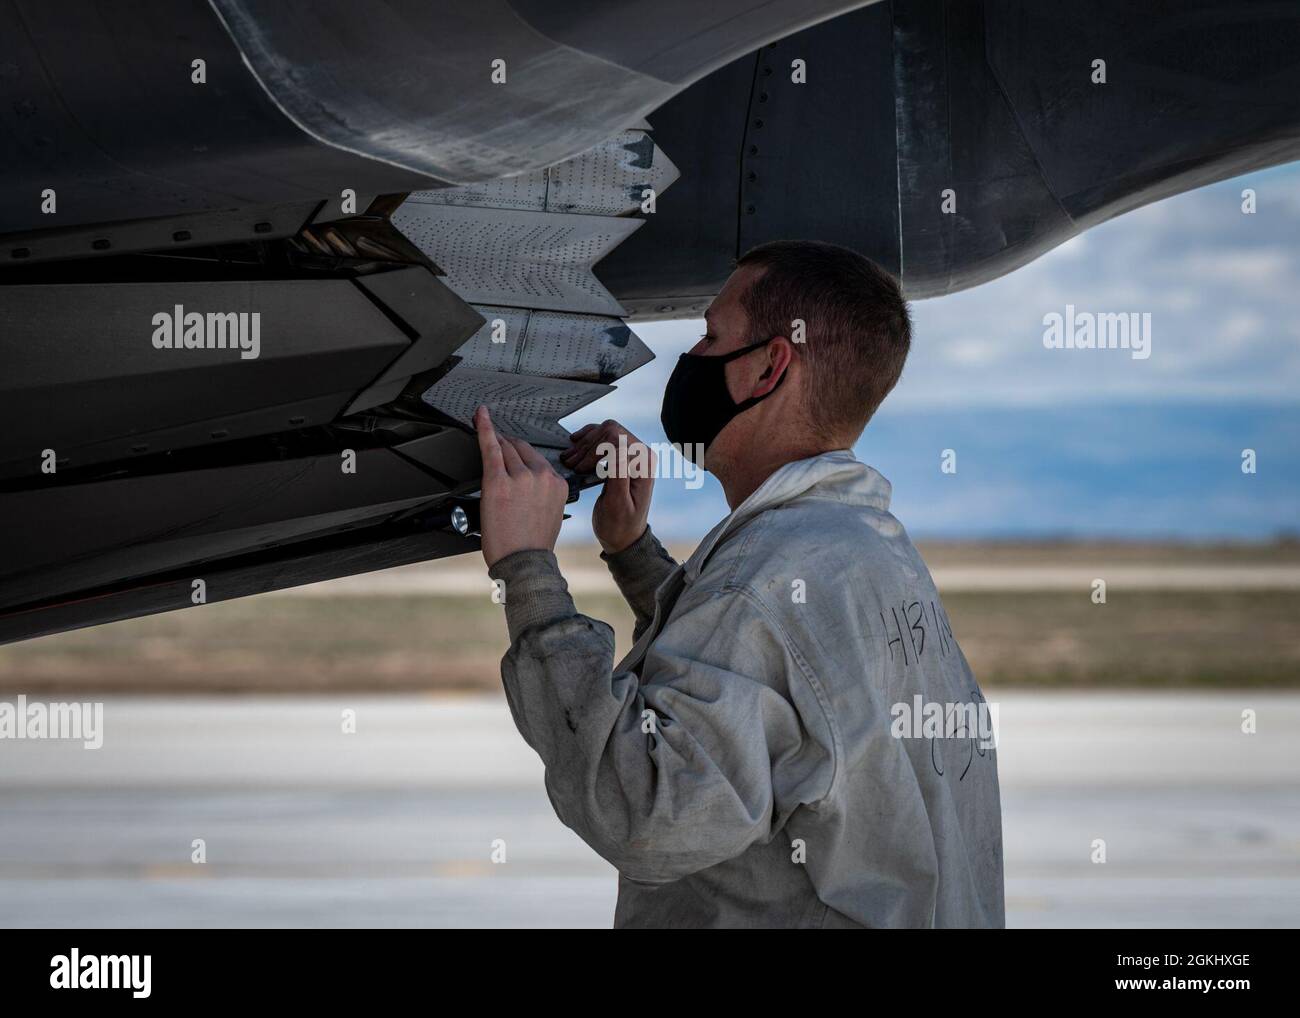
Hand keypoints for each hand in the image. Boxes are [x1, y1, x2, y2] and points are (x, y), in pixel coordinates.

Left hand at [474, 406, 568, 567]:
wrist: (524, 563)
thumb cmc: (532, 545)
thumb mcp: (550, 514)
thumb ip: (542, 493)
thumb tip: (527, 482)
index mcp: (558, 484)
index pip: (538, 459)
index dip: (522, 454)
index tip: (514, 448)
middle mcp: (542, 476)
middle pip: (521, 449)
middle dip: (508, 447)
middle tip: (498, 447)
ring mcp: (521, 477)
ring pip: (506, 448)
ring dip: (497, 441)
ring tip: (488, 434)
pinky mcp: (499, 481)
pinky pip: (490, 448)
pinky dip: (485, 428)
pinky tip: (480, 417)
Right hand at [561, 419, 654, 554]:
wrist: (623, 536)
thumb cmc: (621, 525)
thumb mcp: (617, 505)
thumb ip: (618, 477)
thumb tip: (615, 452)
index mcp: (643, 465)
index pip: (617, 440)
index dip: (594, 450)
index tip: (580, 468)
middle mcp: (641, 455)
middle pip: (611, 431)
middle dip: (588, 445)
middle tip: (571, 463)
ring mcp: (632, 453)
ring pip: (606, 431)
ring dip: (585, 443)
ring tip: (570, 459)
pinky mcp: (622, 455)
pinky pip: (605, 436)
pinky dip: (589, 438)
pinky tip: (576, 443)